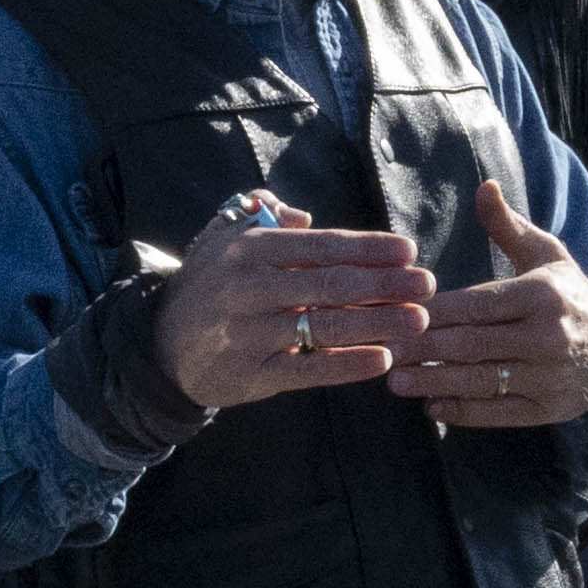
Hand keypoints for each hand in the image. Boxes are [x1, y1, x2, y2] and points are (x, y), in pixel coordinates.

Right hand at [155, 195, 427, 410]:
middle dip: (384, 284)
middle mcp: (250, 288)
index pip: (321, 246)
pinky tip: (382, 361)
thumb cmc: (209, 285)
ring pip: (324, 327)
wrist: (160, 345)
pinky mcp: (253, 374)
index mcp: (251, 250)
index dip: (368, 248)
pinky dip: (346, 366)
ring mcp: (251, 333)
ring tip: (419, 321)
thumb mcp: (222, 238)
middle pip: (330, 284)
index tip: (409, 251)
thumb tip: (302, 213)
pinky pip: (307, 370)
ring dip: (377, 323)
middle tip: (427, 284)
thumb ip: (261, 214)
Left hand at [383, 179, 587, 428]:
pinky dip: (463, 412)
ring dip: (435, 382)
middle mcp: (548, 337)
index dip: (432, 311)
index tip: (395, 312)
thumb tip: (484, 187)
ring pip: (482, 381)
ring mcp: (549, 376)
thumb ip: (508, 226)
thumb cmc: (571, 297)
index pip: (476, 304)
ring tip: (396, 381)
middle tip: (383, 349)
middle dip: (423, 348)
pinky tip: (432, 406)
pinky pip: (499, 412)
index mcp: (542, 295)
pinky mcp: (549, 410)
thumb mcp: (547, 255)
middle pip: (473, 344)